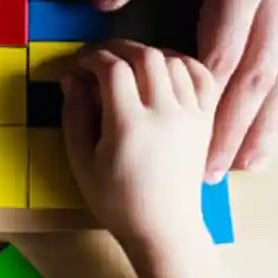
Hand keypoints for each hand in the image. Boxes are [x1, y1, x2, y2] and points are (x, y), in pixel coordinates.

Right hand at [62, 41, 219, 247]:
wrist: (163, 228)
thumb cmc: (115, 200)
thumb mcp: (81, 161)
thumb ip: (74, 115)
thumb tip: (71, 78)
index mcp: (129, 125)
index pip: (113, 69)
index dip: (91, 58)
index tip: (78, 66)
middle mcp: (164, 114)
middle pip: (145, 56)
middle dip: (118, 48)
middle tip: (100, 57)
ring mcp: (190, 116)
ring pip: (173, 61)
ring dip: (148, 54)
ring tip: (129, 65)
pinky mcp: (205, 121)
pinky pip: (202, 76)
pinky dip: (183, 63)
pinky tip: (165, 69)